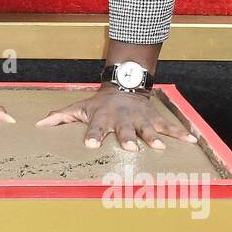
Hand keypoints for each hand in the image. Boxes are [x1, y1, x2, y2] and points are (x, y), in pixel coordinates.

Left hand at [35, 84, 197, 150]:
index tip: (92, 144)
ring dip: (153, 137)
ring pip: (147, 128)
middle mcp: (121, 119)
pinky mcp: (154, 118)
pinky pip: (169, 126)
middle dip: (127, 138)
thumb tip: (38, 125)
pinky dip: (181, 133)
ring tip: (160, 147)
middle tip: (130, 147)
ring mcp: (139, 118)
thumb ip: (60, 117)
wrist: (124, 84)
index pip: (96, 127)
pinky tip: (193, 140)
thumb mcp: (79, 107)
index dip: (93, 135)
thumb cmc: (99, 103)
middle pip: (124, 129)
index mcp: (102, 118)